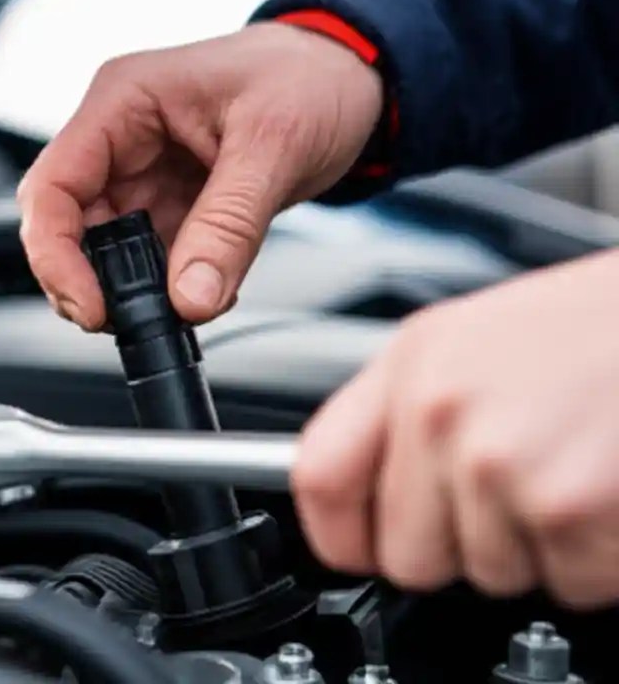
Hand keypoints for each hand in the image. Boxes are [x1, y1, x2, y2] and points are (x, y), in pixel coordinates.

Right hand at [17, 22, 382, 328]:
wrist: (353, 77)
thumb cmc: (310, 77)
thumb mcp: (274, 146)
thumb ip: (228, 227)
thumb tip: (189, 299)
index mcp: (122, 101)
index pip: (52, 187)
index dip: (55, 254)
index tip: (90, 305)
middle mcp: (119, 138)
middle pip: (65, 226)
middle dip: (87, 281)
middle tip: (129, 320)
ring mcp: (141, 173)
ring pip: (103, 250)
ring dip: (133, 290)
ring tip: (183, 305)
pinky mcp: (169, 203)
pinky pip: (149, 258)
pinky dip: (170, 287)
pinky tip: (206, 292)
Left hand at [293, 250, 618, 607]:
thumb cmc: (607, 325)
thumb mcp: (478, 339)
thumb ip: (415, 411)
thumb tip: (381, 488)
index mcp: (412, 362)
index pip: (320, 477)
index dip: (341, 536)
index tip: (363, 550)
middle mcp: (439, 411)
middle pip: (406, 554)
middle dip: (464, 550)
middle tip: (521, 495)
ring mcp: (497, 461)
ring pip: (491, 574)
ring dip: (540, 550)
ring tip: (576, 473)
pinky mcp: (564, 507)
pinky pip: (567, 584)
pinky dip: (599, 560)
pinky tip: (610, 494)